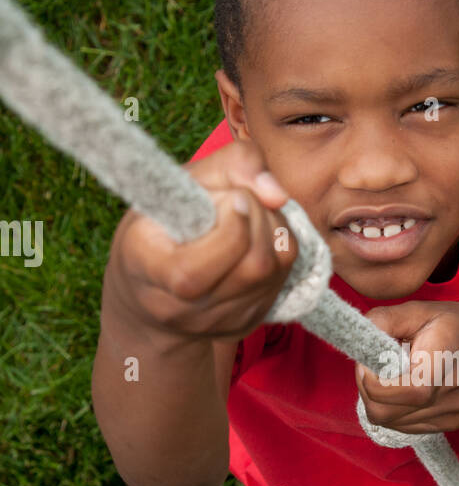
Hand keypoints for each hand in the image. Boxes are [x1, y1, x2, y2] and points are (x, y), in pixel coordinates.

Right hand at [104, 140, 297, 344]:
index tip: (233, 196)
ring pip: (275, 269)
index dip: (231, 228)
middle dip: (259, 216)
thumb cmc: (159, 224)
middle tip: (241, 196)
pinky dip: (278, 244)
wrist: (150, 287)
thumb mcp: (176, 182)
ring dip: (274, 227)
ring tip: (249, 212)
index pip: (197, 271)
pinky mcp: (248, 321)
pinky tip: (256, 233)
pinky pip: (283, 276)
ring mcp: (221, 320)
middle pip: (254, 264)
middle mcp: (185, 308)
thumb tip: (276, 193)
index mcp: (149, 270)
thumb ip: (229, 164)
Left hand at [355, 300, 458, 434]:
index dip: (371, 378)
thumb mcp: (428, 310)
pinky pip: (402, 426)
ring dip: (379, 399)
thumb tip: (360, 337)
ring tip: (396, 373)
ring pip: (388, 422)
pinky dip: (393, 408)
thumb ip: (388, 319)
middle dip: (367, 389)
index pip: (398, 389)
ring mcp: (449, 415)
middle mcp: (449, 394)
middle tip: (375, 366)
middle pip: (384, 412)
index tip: (369, 359)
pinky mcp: (446, 426)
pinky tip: (406, 386)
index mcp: (445, 358)